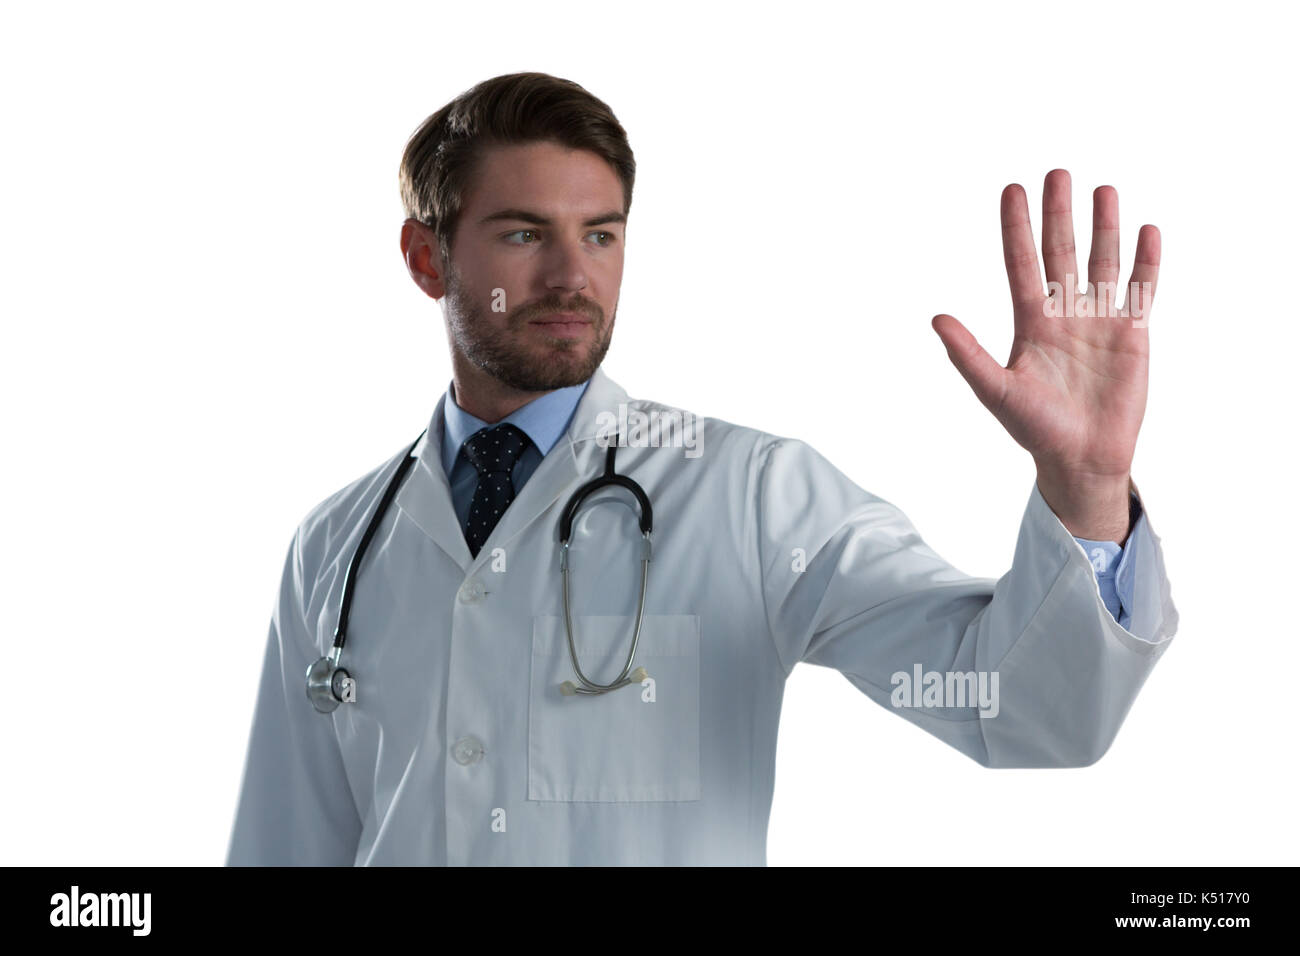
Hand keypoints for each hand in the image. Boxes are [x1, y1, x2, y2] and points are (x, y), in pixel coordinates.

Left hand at [931, 169, 1159, 540]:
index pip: (1021, 263)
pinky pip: (1141, 290)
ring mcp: (1099, 321)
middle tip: (1057, 173)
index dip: (1016, 227)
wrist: (1080, 458)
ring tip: (1103, 189)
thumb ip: (967, 354)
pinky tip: (1147, 231)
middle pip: (1061, 252)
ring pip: (1102, 262)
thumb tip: (935, 319)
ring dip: (1103, 227)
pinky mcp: (1132, 335)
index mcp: (1030, 322)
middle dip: (1058, 213)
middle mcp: (1063, 314)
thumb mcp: (995, 390)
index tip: (1012, 189)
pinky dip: (1145, 261)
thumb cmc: (1034, 429)